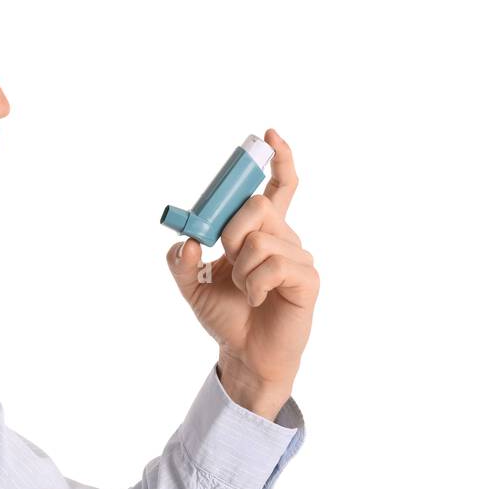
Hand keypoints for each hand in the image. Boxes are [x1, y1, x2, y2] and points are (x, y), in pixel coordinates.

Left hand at [166, 129, 319, 418]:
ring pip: (261, 241)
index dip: (279, 160)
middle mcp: (284, 238)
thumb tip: (186, 241)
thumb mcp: (192, 286)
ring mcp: (298, 258)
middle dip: (231, 230)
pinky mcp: (307, 280)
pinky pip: (274, 266)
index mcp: (261, 233)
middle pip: (257, 206)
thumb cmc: (226, 316)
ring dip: (240, 269)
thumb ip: (181, 262)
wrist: (244, 354)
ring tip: (244, 290)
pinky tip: (258, 299)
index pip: (278, 188)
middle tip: (226, 257)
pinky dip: (254, 285)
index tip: (270, 135)